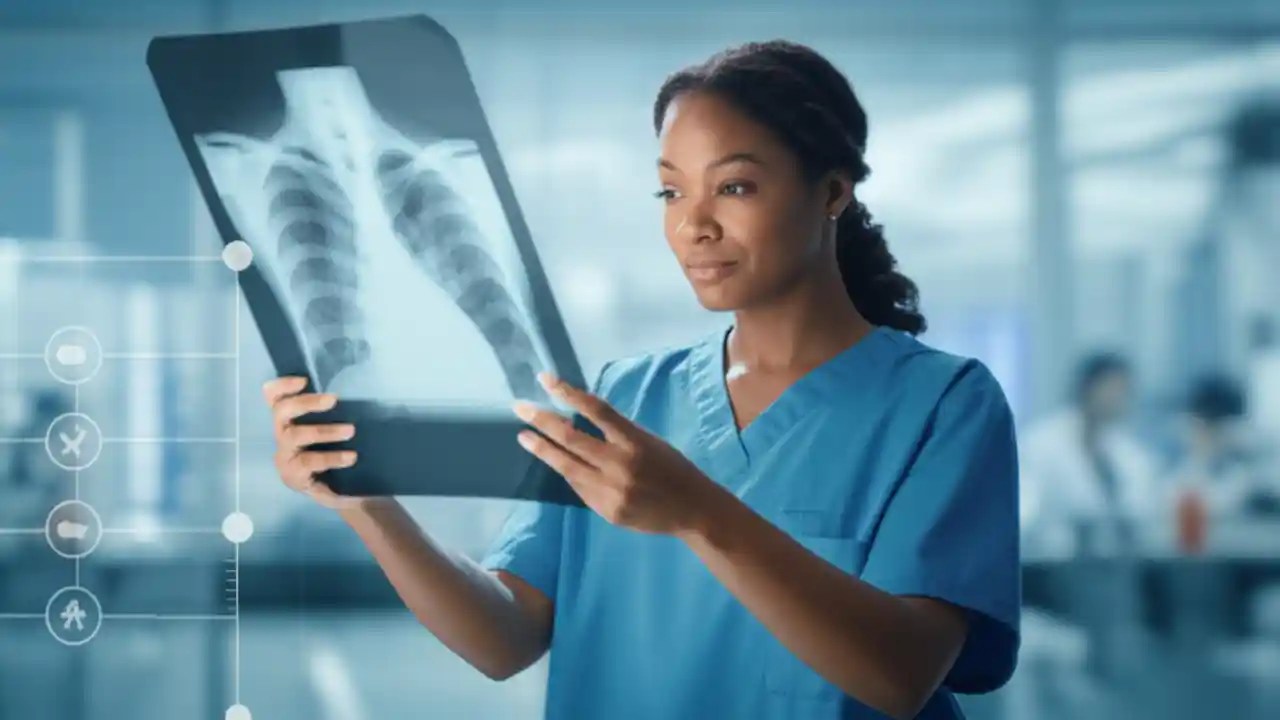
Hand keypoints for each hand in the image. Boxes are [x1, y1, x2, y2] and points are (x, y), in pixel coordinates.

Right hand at [263, 376, 366, 510]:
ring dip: (324, 431)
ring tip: (350, 431)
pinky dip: (331, 458)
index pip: (275, 398)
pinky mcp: (293, 475)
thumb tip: (357, 385)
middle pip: (282, 411)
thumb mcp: (336, 431)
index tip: (305, 380)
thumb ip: (335, 412)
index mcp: (289, 420)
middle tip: (333, 400)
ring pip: (295, 435)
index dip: (283, 386)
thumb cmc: (336, 453)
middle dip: (306, 402)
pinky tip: (350, 458)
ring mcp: (285, 456)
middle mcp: (283, 435)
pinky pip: (308, 462)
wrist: (344, 493)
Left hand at [511, 371, 720, 536]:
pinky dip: (567, 472)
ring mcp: (610, 490)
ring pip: (566, 466)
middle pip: (571, 438)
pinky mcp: (605, 510)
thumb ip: (617, 433)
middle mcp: (620, 464)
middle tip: (520, 407)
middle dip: (541, 420)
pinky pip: (579, 487)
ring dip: (542, 449)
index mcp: (634, 441)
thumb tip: (579, 421)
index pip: (595, 410)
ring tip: (524, 436)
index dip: (567, 393)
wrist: (693, 510)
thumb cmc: (673, 468)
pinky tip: (556, 462)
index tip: (544, 379)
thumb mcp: (650, 441)